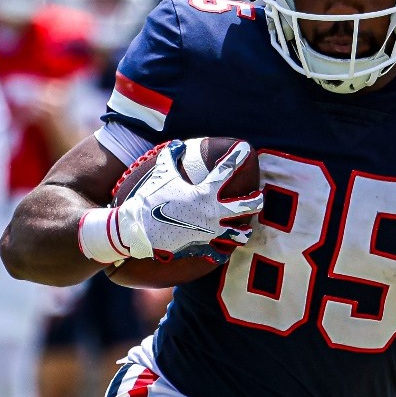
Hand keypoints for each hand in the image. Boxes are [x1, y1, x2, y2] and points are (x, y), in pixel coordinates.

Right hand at [108, 138, 263, 262]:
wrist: (138, 229)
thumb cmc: (149, 199)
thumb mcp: (161, 174)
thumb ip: (171, 156)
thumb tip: (178, 144)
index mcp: (205, 193)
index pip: (227, 170)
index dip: (237, 157)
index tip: (244, 148)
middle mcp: (212, 212)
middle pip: (246, 206)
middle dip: (255, 200)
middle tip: (258, 196)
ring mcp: (209, 231)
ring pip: (238, 234)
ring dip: (242, 231)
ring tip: (245, 229)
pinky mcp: (201, 246)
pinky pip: (218, 252)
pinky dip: (222, 251)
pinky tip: (224, 249)